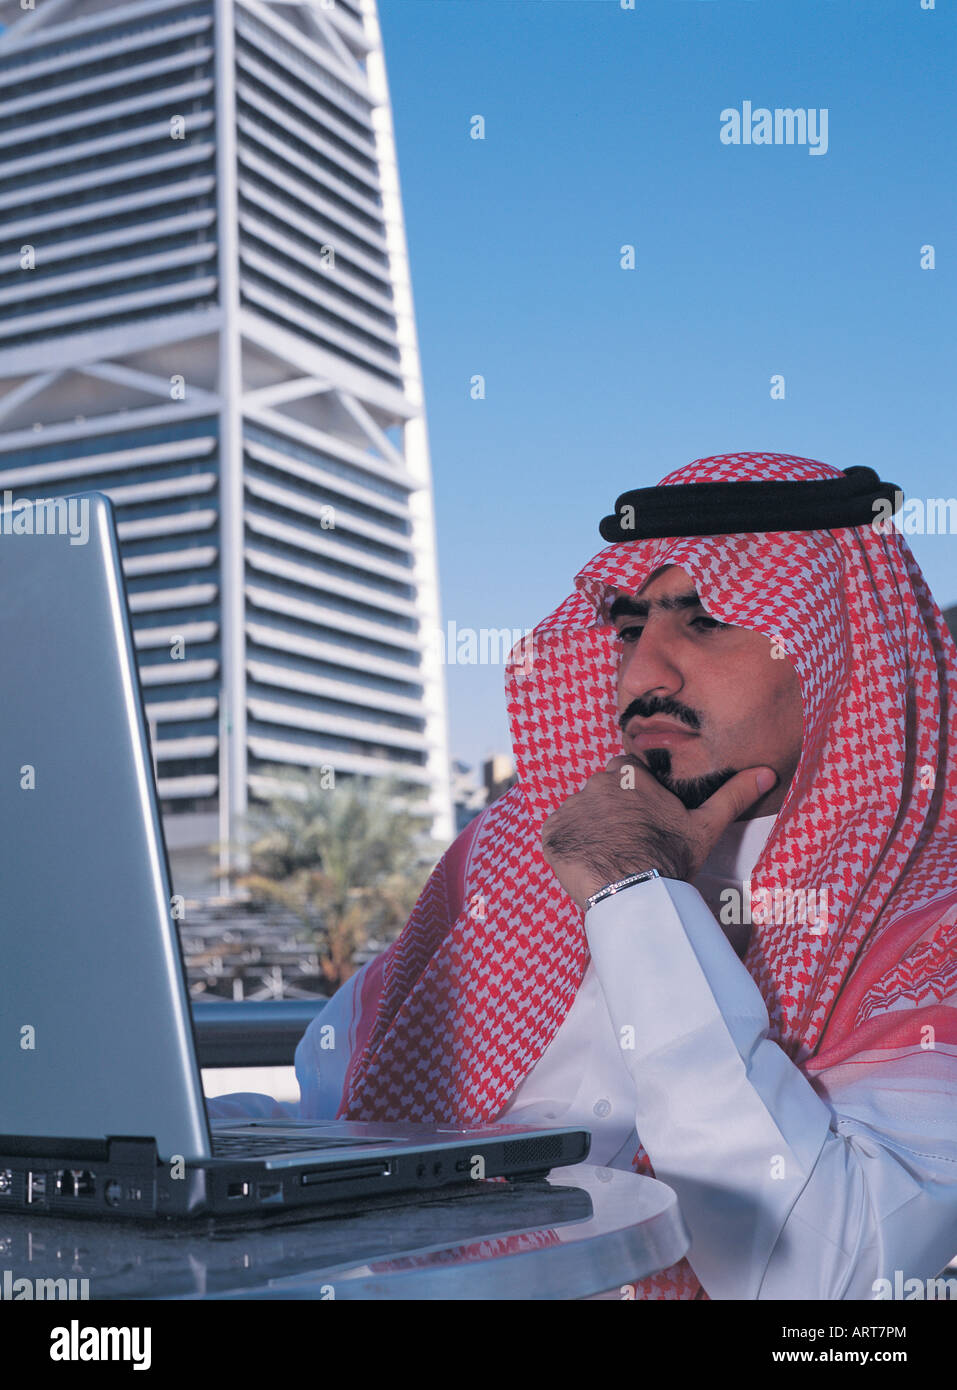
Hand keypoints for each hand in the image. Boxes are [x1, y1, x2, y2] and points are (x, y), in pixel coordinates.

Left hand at [540, 754, 777, 910]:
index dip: (635, 794)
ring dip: (590, 828)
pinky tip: (589, 864)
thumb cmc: (669, 858)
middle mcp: (595, 783)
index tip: (643, 818)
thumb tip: (767, 772)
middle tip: (628, 842)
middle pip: (601, 791)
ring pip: (580, 812)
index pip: (626, 772)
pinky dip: (569, 846)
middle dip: (610, 811)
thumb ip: (733, 795)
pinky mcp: (551, 833)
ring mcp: (571, 808)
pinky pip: (558, 833)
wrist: (631, 894)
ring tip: (609, 857)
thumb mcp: (706, 826)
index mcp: (629, 775)